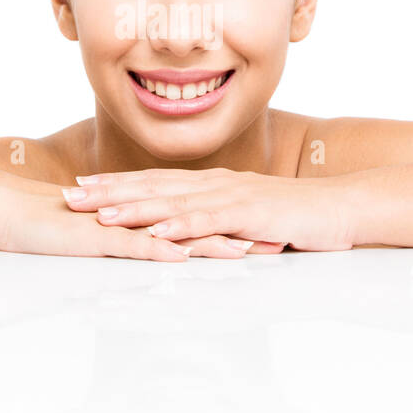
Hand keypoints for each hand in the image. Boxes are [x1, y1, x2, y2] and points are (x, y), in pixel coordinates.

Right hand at [0, 175, 259, 261]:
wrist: (7, 209)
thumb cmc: (47, 224)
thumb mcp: (99, 235)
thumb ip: (127, 239)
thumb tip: (156, 250)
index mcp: (141, 213)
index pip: (195, 217)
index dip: (232, 223)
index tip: (267, 231)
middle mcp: (137, 214)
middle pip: (197, 222)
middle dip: (238, 232)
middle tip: (278, 240)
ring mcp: (118, 224)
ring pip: (173, 232)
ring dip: (212, 243)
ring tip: (249, 252)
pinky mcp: (96, 237)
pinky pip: (132, 245)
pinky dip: (160, 251)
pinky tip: (184, 258)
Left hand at [60, 168, 355, 251]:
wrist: (340, 208)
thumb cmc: (296, 215)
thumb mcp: (247, 215)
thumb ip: (216, 219)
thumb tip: (186, 232)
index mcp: (213, 183)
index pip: (155, 180)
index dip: (116, 183)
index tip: (81, 185)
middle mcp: (216, 184)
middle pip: (153, 186)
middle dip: (109, 192)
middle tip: (71, 196)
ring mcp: (232, 196)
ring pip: (174, 201)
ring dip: (134, 207)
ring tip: (99, 213)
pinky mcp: (250, 214)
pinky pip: (209, 220)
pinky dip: (180, 225)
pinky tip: (156, 231)